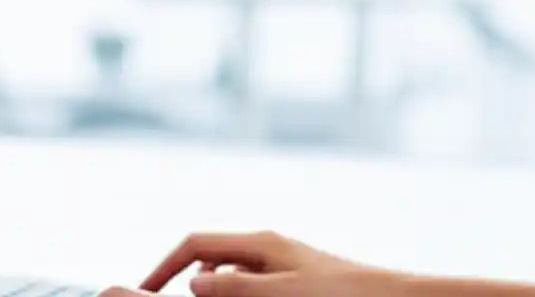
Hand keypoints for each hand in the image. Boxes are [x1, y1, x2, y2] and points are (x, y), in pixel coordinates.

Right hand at [98, 230, 401, 296]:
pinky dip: (236, 295)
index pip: (195, 244)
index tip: (144, 292)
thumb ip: (236, 287)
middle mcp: (267, 246)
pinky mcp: (294, 278)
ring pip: (230, 273)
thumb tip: (194, 282)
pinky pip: (251, 283)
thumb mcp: (282, 293)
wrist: (391, 296)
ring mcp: (281, 261)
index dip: (163, 266)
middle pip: (209, 257)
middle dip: (186, 283)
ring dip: (213, 292)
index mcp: (260, 243)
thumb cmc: (340, 294)